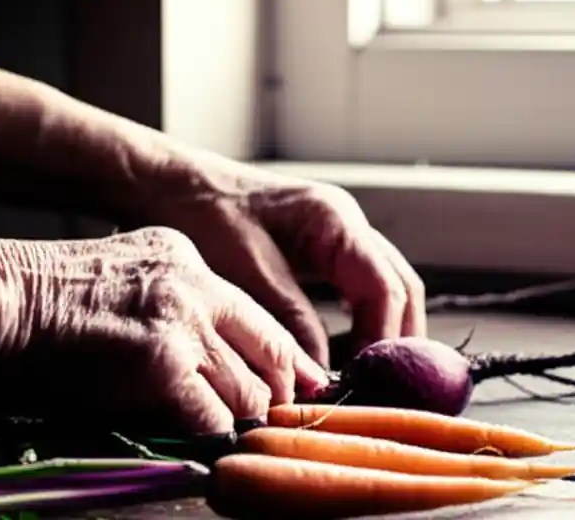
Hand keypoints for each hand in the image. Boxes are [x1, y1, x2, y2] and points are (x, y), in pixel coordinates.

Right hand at [0, 227, 330, 433]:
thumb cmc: (29, 298)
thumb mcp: (114, 277)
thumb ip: (160, 308)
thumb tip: (188, 365)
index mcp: (180, 254)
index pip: (253, 314)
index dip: (277, 359)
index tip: (289, 388)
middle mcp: (192, 281)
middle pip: (269, 349)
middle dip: (278, 396)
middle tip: (279, 429)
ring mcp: (181, 320)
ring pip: (250, 390)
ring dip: (244, 424)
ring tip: (239, 449)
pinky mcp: (162, 362)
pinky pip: (214, 419)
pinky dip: (215, 442)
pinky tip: (206, 454)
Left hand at [126, 157, 426, 366]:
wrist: (173, 185)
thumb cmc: (204, 214)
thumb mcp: (245, 269)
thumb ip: (289, 316)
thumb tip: (321, 373)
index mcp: (334, 219)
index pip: (385, 287)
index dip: (382, 340)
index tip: (364, 382)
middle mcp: (347, 223)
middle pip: (400, 288)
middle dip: (395, 340)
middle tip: (376, 389)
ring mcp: (339, 235)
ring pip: (385, 289)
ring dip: (381, 333)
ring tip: (360, 380)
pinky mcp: (322, 249)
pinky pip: (360, 289)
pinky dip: (360, 322)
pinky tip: (341, 354)